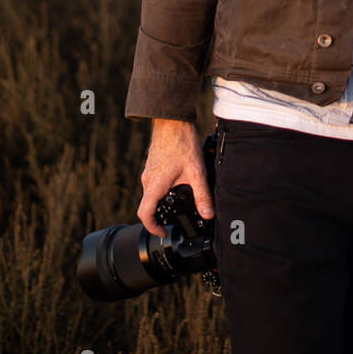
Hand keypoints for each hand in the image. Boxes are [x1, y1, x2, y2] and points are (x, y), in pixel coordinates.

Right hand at [137, 118, 214, 237]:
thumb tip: (208, 214)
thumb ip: (202, 195)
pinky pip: (154, 184)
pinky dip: (163, 190)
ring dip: (162, 202)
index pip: (144, 215)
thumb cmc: (181, 143)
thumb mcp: (196, 172)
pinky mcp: (152, 166)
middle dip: (161, 216)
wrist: (172, 121)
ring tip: (180, 203)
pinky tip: (178, 184)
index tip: (164, 232)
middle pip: (148, 206)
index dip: (153, 228)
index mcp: (154, 185)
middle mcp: (147, 180)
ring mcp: (148, 172)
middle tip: (176, 220)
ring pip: (151, 194)